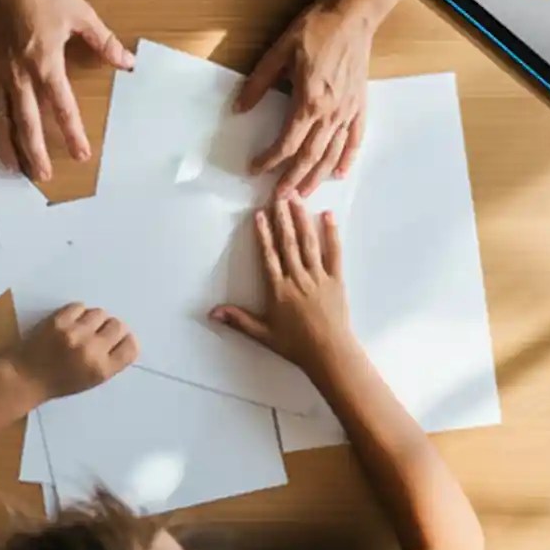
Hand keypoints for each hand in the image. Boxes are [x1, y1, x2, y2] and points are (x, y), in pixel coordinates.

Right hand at [0, 0, 133, 180]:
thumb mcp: (81, 14)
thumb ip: (103, 42)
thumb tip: (127, 62)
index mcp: (46, 64)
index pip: (63, 108)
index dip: (73, 134)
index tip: (81, 155)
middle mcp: (18, 73)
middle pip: (27, 123)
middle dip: (35, 153)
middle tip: (43, 176)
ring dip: (4, 144)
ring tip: (11, 167)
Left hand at [7, 302, 138, 402]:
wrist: (24, 378)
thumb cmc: (58, 383)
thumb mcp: (90, 381)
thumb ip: (108, 362)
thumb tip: (121, 338)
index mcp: (102, 370)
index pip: (130, 346)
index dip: (126, 341)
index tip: (118, 340)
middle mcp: (92, 350)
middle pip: (118, 325)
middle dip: (111, 328)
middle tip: (99, 332)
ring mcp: (75, 333)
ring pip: (100, 313)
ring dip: (94, 319)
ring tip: (84, 327)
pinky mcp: (59, 321)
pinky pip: (80, 306)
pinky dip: (78, 312)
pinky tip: (71, 322)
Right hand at [210, 198, 356, 374]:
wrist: (329, 353)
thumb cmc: (296, 345)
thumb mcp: (263, 334)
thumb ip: (238, 320)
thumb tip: (212, 313)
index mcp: (279, 290)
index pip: (268, 256)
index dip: (263, 234)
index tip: (258, 215)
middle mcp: (297, 279)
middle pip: (288, 243)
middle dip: (282, 218)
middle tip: (278, 196)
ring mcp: (318, 277)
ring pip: (309, 242)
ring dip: (302, 219)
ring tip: (297, 199)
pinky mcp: (336, 280)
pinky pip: (334, 252)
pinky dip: (331, 233)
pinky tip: (328, 216)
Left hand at [237, 2, 372, 197]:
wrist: (352, 15)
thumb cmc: (315, 29)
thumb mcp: (278, 53)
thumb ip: (258, 83)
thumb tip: (240, 108)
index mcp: (309, 101)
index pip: (287, 143)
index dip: (270, 160)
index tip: (255, 170)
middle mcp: (331, 112)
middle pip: (310, 157)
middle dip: (292, 180)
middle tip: (279, 197)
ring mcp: (348, 111)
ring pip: (332, 153)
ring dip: (317, 176)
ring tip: (304, 193)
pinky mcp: (359, 105)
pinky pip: (355, 139)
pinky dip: (347, 158)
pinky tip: (340, 172)